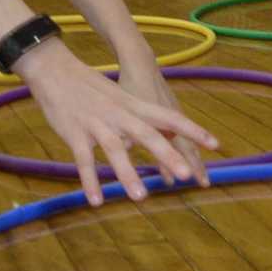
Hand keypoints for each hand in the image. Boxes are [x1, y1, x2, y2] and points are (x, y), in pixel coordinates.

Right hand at [17, 42, 218, 204]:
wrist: (55, 69)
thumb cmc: (90, 87)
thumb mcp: (121, 99)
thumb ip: (142, 117)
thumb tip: (166, 133)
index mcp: (133, 106)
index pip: (170, 117)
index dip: (193, 130)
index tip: (216, 144)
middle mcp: (120, 114)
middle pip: (148, 135)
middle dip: (168, 156)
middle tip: (187, 176)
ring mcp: (97, 124)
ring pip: (116, 150)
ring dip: (128, 174)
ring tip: (142, 197)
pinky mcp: (75, 133)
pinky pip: (83, 160)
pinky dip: (90, 180)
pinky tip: (96, 201)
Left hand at [118, 63, 210, 188]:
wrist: (140, 64)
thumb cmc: (132, 85)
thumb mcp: (127, 108)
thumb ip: (127, 128)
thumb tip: (126, 145)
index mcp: (164, 120)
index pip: (179, 146)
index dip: (185, 163)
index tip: (191, 180)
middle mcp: (173, 120)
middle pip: (187, 146)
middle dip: (195, 165)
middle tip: (205, 184)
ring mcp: (174, 115)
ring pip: (185, 140)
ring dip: (190, 158)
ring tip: (192, 175)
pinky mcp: (170, 110)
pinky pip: (179, 133)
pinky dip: (180, 146)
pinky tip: (173, 156)